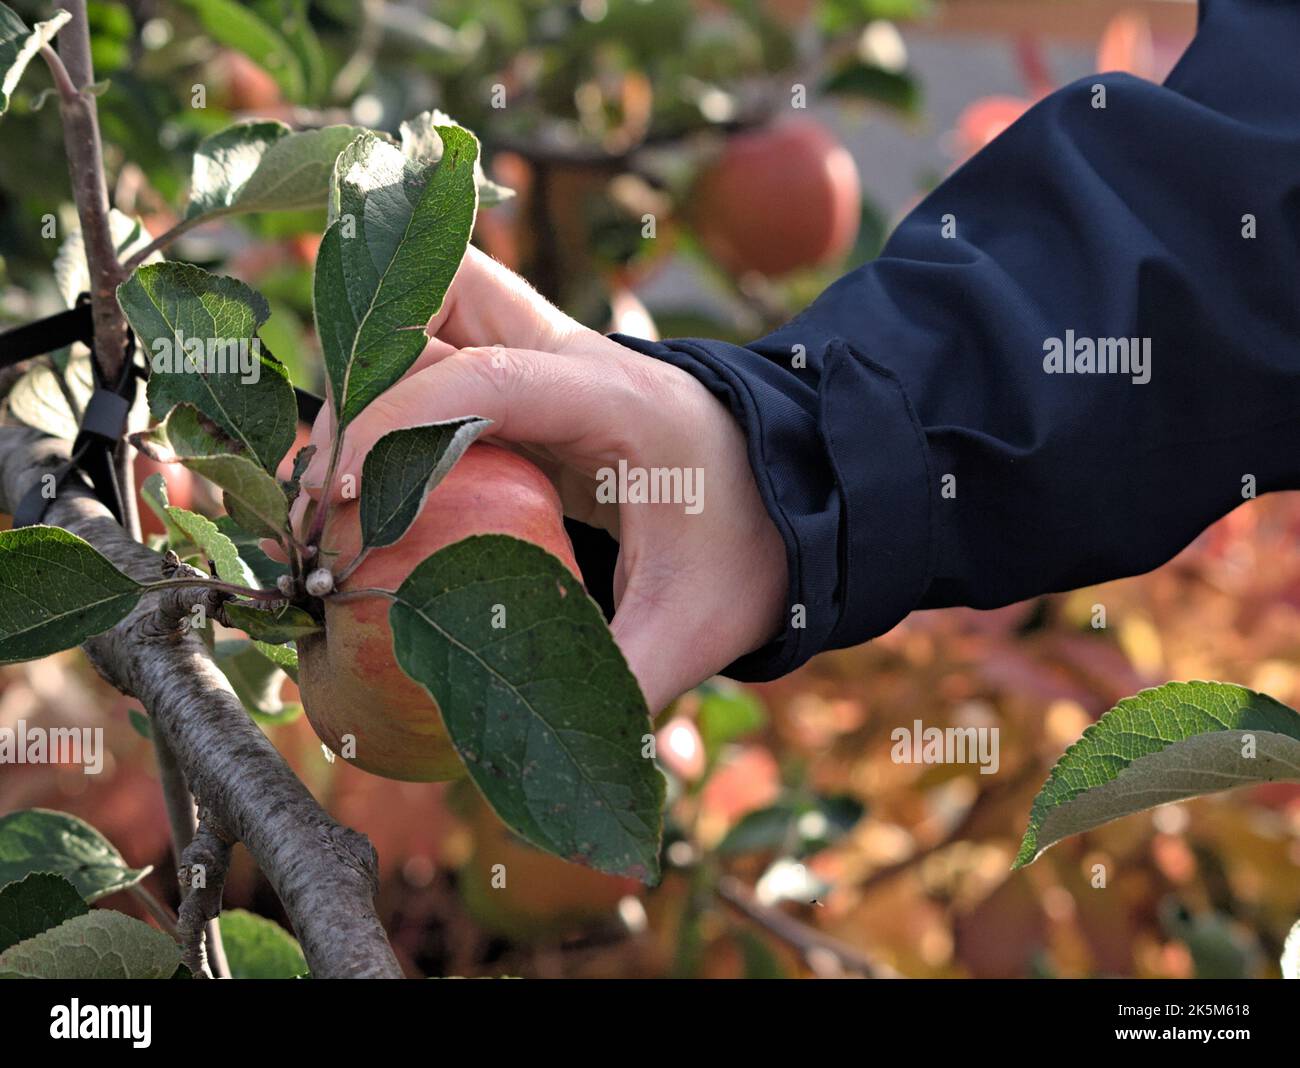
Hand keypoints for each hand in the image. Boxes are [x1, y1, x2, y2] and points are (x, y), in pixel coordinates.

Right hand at [301, 247, 786, 713]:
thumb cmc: (758, 546)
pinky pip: (454, 350)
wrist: (810, 489)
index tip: (339, 502)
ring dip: (377, 364)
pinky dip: (400, 387)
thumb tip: (526, 774)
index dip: (391, 429)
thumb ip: (615, 690)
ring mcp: (558, 357)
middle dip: (366, 370)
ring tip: (334, 471)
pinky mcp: (544, 381)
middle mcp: (578, 356)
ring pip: (442, 304)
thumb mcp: (696, 626)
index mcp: (615, 400)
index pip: (480, 378)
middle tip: (327, 478)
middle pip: (444, 293)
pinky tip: (373, 468)